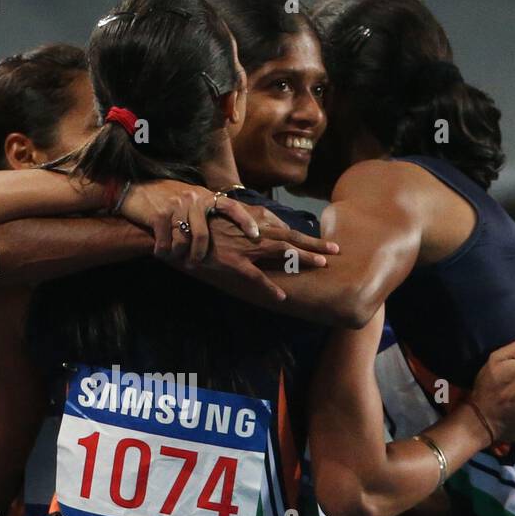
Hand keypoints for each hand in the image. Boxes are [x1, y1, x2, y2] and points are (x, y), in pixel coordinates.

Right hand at [120, 180, 261, 262]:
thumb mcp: (190, 198)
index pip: (231, 207)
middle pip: (202, 236)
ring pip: (183, 242)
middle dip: (199, 255)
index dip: (244, 221)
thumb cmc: (164, 197)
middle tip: (196, 264)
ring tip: (174, 256)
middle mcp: (192, 199)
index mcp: (204, 196)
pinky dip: (163, 251)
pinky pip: (165, 242)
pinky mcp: (158, 215)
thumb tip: (225, 229)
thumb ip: (206, 210)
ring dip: (178, 254)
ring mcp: (175, 206)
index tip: (255, 236)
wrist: (134, 189)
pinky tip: (160, 251)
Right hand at [169, 215, 338, 304]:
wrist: (179, 224)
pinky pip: (254, 277)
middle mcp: (253, 234)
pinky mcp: (231, 262)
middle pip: (290, 239)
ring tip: (320, 265)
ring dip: (301, 258)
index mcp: (254, 226)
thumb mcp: (230, 219)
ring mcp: (244, 248)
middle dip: (314, 246)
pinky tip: (282, 296)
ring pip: (279, 251)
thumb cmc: (204, 224)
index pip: (287, 231)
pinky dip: (269, 287)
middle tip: (335, 252)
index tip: (329, 245)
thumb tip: (271, 226)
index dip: (309, 238)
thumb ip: (252, 222)